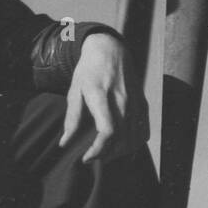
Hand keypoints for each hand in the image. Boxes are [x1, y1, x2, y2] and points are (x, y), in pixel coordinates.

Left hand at [59, 33, 148, 163]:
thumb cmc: (89, 70)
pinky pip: (143, 131)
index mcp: (102, 96)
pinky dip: (135, 144)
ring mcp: (135, 102)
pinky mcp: (142, 103)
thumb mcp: (75, 90)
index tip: (86, 158)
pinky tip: (123, 147)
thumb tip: (64, 143)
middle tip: (93, 157)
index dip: (98, 150)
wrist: (111, 50)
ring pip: (134, 138)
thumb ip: (72, 118)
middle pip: (121, 139)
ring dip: (120, 152)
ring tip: (106, 154)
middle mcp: (122, 100)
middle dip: (106, 155)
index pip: (107, 131)